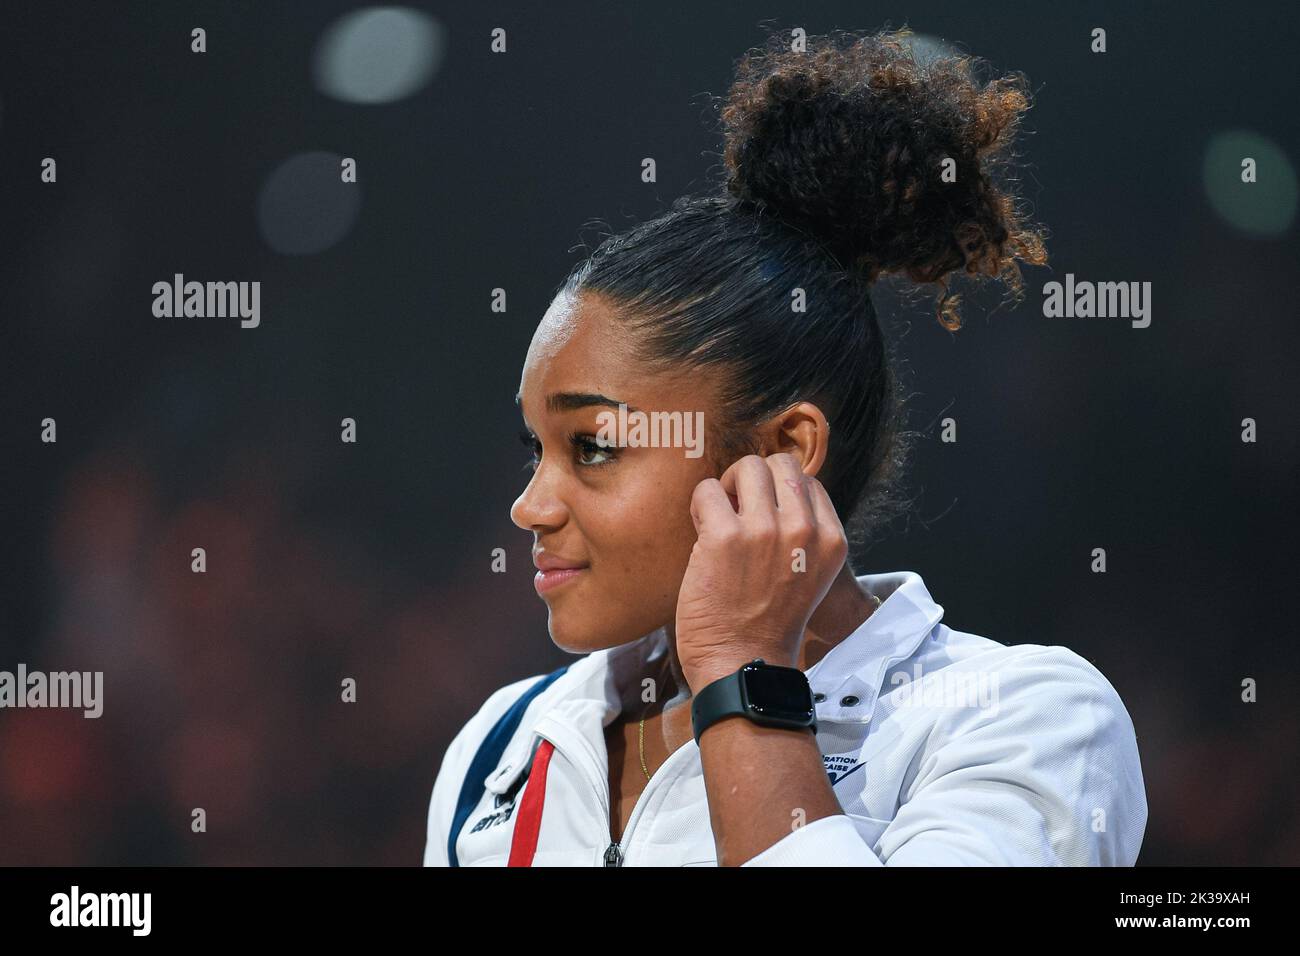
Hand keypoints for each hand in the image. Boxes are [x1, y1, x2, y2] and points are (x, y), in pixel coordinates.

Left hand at [675, 452, 847, 691]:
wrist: (743, 665)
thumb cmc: (768, 624)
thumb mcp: (808, 575)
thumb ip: (801, 535)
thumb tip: (769, 493)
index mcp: (830, 540)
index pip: (809, 482)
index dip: (779, 493)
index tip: (761, 517)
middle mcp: (804, 531)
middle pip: (781, 464)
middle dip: (755, 479)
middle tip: (737, 508)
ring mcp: (765, 531)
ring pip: (748, 467)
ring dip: (727, 486)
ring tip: (719, 518)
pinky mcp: (725, 537)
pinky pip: (707, 490)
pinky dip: (700, 505)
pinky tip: (702, 534)